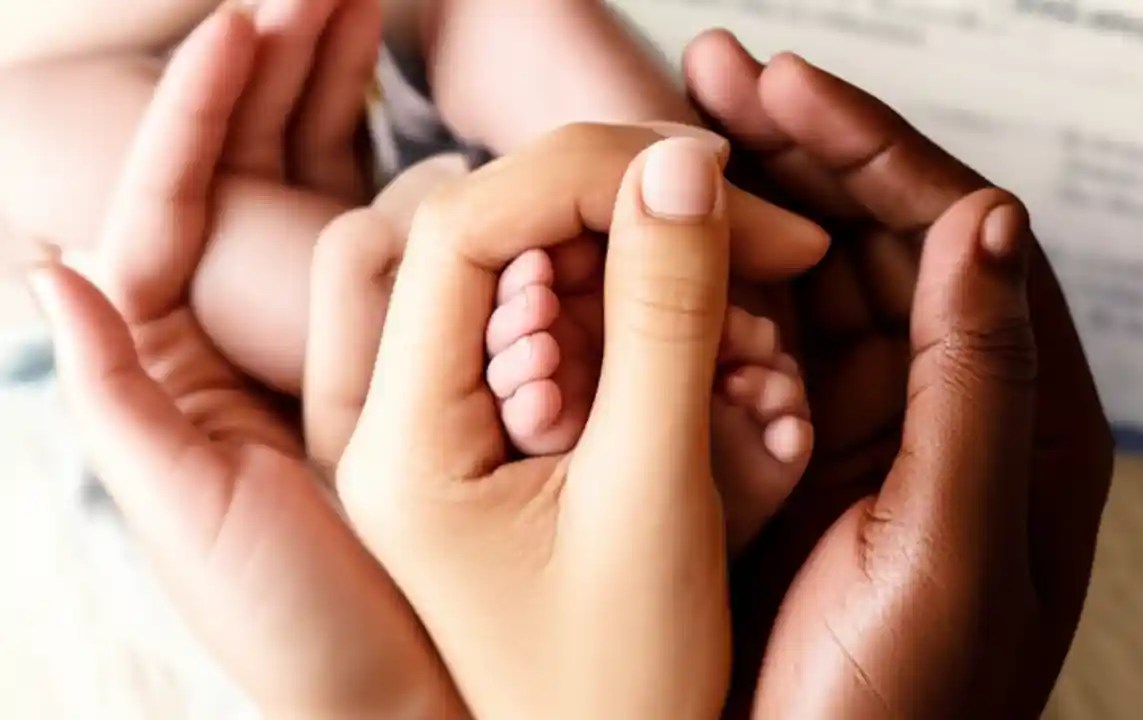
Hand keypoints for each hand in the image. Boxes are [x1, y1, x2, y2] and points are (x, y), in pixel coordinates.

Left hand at [27, 10, 464, 717]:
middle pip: (251, 177)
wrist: (405, 694)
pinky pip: (401, 252)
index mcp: (172, 365)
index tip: (241, 15)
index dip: (200, 106)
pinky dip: (418, 182)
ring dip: (348, 108)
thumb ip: (118, 395)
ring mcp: (327, 348)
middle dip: (284, 76)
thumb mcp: (189, 515)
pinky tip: (436, 124)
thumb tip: (52, 265)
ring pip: (328, 200)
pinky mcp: (401, 365)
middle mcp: (242, 343)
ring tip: (377, 22)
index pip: (171, 203)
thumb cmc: (293, 621)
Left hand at [332, 125, 827, 719]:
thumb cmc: (624, 690)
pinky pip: (583, 339)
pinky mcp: (513, 439)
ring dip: (673, 290)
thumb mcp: (653, 499)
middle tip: (771, 255)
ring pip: (559, 280)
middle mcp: (411, 421)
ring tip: (760, 356)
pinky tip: (735, 381)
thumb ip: (665, 323)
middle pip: (511, 238)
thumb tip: (678, 165)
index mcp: (406, 441)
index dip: (592, 175)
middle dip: (648, 233)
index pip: (468, 229)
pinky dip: (667, 337)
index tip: (719, 180)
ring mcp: (460, 428)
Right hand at [683, 31, 1114, 717]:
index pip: (954, 241)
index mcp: (1016, 421)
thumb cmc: (901, 713)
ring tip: (673, 131)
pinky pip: (748, 349)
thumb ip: (981, 385)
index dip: (871, 150)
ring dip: (744, 201)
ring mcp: (856, 428)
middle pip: (872, 239)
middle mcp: (942, 408)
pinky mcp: (785, 457)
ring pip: (803, 282)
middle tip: (710, 71)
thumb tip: (991, 216)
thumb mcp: (956, 553)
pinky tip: (657, 246)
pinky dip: (706, 290)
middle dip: (794, 149)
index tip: (783, 84)